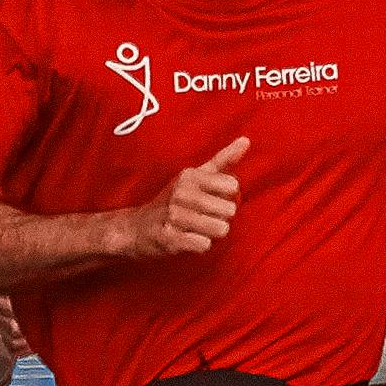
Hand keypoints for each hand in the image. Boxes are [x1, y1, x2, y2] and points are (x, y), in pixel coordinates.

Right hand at [126, 139, 244, 257]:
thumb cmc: (175, 200)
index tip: (214, 198)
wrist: (138, 227)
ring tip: (197, 228)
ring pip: (220, 229)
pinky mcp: (170, 238)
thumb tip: (246, 139)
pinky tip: (188, 239)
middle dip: (222, 218)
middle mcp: (181, 193)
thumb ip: (223, 159)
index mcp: (190, 176)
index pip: (232, 186)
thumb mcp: (197, 176)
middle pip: (229, 210)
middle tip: (204, 216)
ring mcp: (174, 216)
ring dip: (213, 233)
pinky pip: (205, 245)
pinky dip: (201, 245)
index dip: (228, 197)